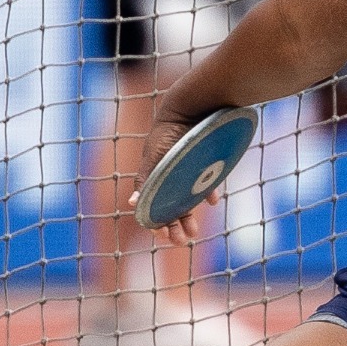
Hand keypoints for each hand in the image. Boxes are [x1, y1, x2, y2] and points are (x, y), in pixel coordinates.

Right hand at [127, 114, 217, 247]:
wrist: (195, 105)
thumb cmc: (170, 132)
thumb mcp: (156, 157)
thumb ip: (147, 180)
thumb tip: (133, 205)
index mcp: (154, 174)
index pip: (152, 204)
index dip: (156, 221)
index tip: (163, 235)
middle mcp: (169, 174)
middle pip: (169, 206)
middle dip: (174, 225)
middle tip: (181, 240)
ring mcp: (188, 168)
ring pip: (187, 199)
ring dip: (189, 217)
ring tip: (193, 233)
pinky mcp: (205, 161)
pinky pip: (206, 182)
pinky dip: (209, 193)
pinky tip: (214, 201)